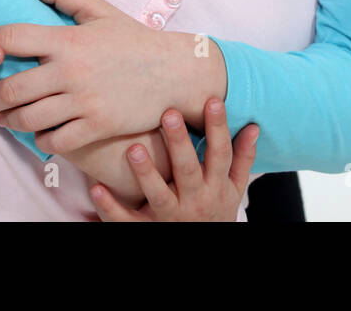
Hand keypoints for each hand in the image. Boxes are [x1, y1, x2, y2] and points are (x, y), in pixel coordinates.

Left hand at [0, 0, 210, 152]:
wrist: (176, 72)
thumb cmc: (135, 41)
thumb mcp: (100, 10)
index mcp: (68, 39)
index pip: (12, 38)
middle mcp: (71, 71)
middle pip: (11, 88)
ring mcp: (83, 101)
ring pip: (28, 119)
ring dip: (8, 120)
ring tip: (2, 117)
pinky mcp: (97, 125)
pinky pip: (55, 140)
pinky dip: (41, 140)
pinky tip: (38, 134)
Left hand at [89, 98, 257, 221]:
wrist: (206, 251)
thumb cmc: (216, 212)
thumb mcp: (233, 189)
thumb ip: (242, 158)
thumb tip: (253, 126)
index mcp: (216, 186)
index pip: (220, 153)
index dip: (218, 128)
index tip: (212, 100)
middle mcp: (195, 201)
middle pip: (188, 170)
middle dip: (179, 143)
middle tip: (168, 113)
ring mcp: (170, 217)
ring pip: (158, 195)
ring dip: (146, 173)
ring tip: (134, 148)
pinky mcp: (147, 230)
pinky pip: (126, 220)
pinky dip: (110, 207)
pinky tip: (97, 188)